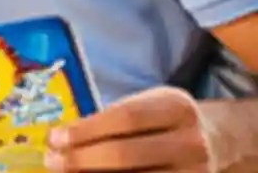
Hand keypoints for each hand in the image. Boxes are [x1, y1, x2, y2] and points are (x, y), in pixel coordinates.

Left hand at [46, 87, 213, 170]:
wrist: (214, 142)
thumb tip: (58, 140)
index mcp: (177, 108)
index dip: (86, 130)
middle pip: (126, 154)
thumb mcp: (144, 106)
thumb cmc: (162, 122)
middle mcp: (191, 142)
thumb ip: (107, 120)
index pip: (125, 118)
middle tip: (52, 160)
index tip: (55, 137)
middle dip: (82, 159)